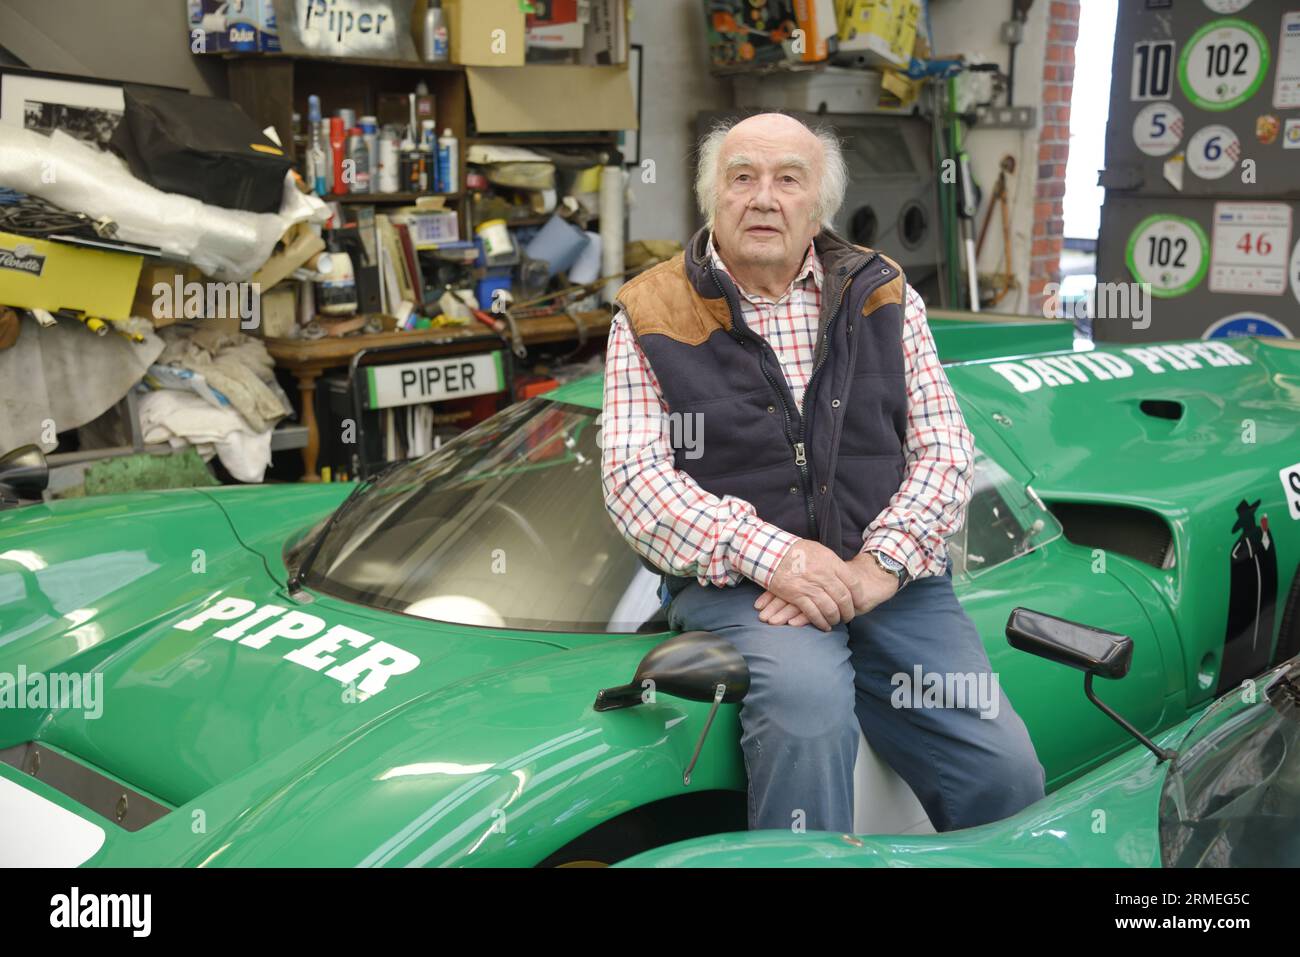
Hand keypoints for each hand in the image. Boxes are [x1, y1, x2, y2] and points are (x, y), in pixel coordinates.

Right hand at [756, 551, 898, 628]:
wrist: (771, 552)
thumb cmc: (796, 551)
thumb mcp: (819, 550)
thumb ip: (832, 563)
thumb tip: (843, 575)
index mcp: (831, 563)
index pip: (853, 583)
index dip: (858, 596)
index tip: (860, 603)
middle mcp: (823, 575)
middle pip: (843, 598)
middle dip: (848, 611)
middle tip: (848, 616)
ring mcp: (810, 586)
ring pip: (830, 608)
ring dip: (835, 618)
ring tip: (836, 622)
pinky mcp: (797, 596)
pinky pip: (813, 613)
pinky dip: (821, 622)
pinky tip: (824, 626)